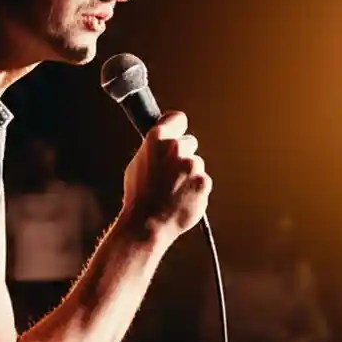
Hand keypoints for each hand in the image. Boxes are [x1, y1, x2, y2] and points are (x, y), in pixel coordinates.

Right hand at [120, 111, 211, 245]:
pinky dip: (196, 188)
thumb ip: (154, 148)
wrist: (147, 224)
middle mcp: (177, 148)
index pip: (178, 118)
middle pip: (189, 142)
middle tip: (170, 173)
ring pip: (196, 163)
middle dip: (183, 155)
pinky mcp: (204, 182)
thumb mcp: (137, 163)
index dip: (177, 126)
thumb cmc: (139, 195)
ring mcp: (192, 165)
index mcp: (157, 138)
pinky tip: (182, 198)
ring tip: (173, 191)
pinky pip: (202, 181)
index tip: (176, 132)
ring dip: (189, 174)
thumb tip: (165, 140)